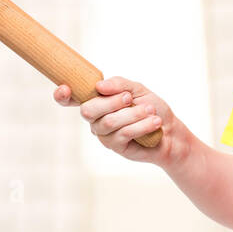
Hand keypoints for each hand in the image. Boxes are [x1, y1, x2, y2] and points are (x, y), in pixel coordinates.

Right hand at [52, 76, 178, 163]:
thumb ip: (119, 84)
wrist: (170, 131)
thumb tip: (99, 86)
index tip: (66, 88)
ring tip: (151, 110)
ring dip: (132, 113)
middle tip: (130, 98)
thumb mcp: (138, 89)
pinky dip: (141, 125)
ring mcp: (104, 134)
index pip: (70, 99)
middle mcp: (95, 119)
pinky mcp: (116, 147)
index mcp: (97, 101)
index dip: (62, 95)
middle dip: (111, 102)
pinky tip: (154, 122)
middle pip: (88, 110)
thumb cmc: (152, 108)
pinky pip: (123, 134)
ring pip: (108, 122)